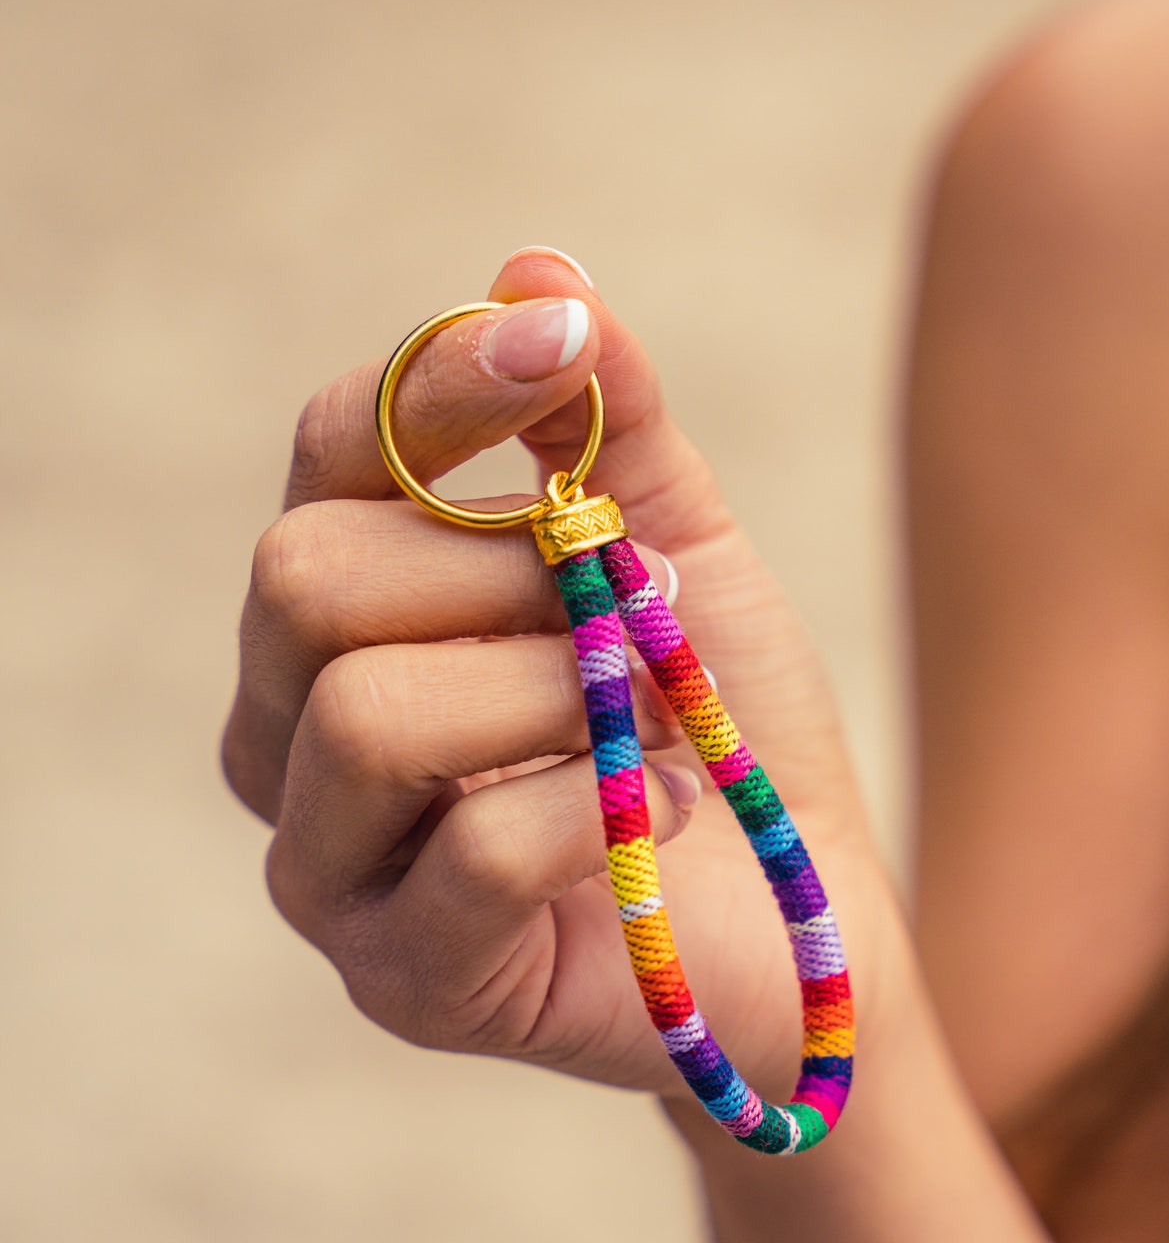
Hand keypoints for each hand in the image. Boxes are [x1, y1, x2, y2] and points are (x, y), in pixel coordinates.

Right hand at [222, 249, 896, 1100]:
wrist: (800, 912)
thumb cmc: (721, 725)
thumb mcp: (683, 550)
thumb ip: (612, 424)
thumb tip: (537, 264)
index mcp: (354, 612)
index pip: (328, 457)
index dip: (435, 382)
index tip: (564, 342)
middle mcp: (295, 733)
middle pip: (305, 580)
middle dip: (507, 574)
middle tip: (646, 608)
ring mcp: (333, 867)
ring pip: (367, 715)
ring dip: (556, 689)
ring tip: (655, 716)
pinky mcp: (406, 978)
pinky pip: (470, 851)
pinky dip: (596, 802)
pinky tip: (662, 807)